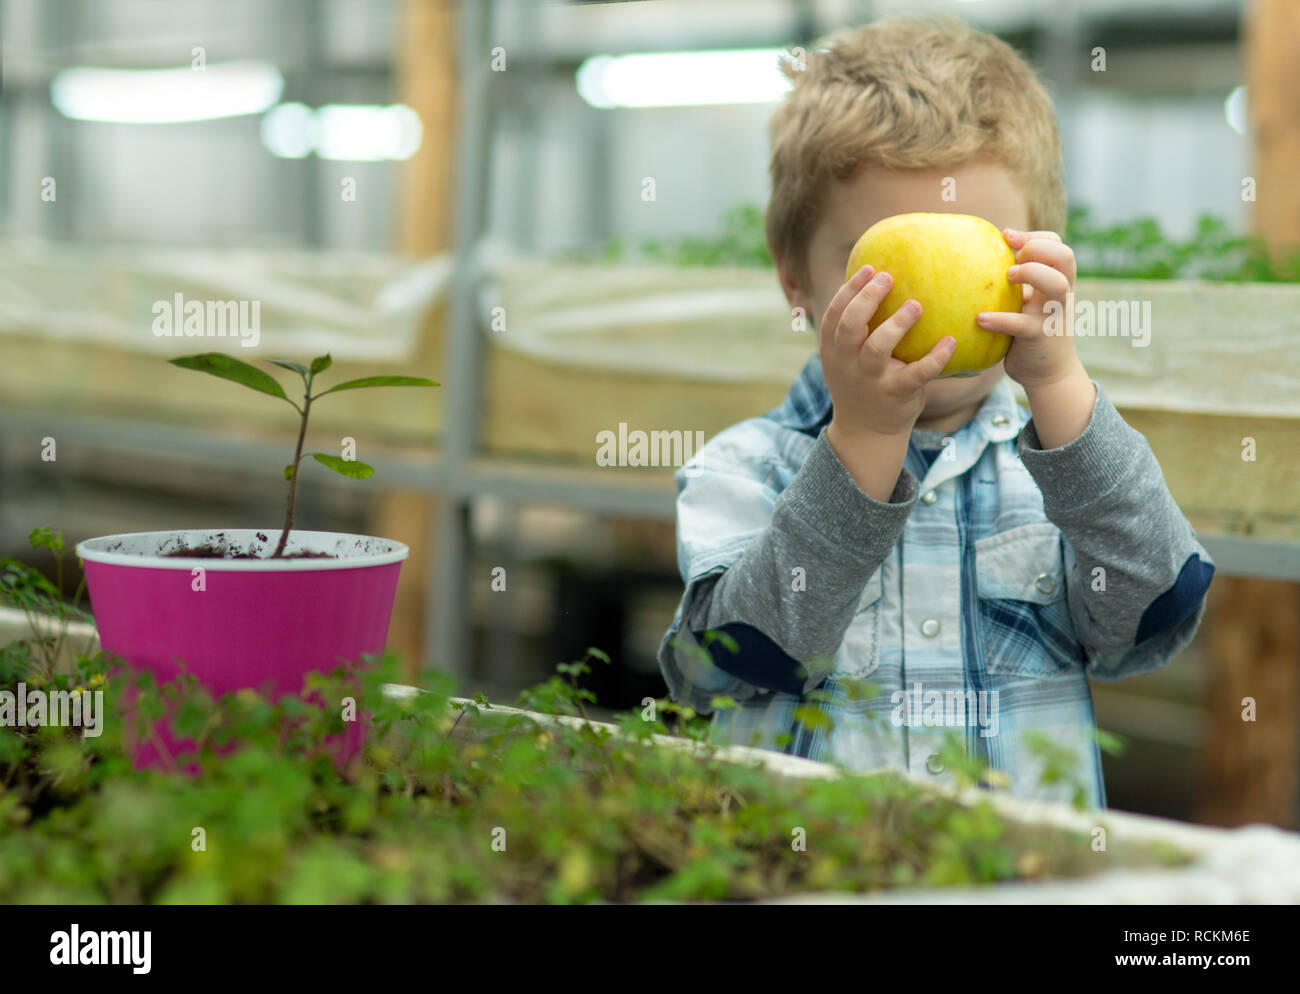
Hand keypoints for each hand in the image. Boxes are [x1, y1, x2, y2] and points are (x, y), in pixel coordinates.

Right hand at [821, 264, 956, 439]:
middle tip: (888, 277)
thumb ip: (855, 330)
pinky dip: (935, 358)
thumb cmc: (862, 384)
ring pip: (877, 348)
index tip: (868, 268)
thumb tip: (878, 283)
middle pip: (850, 325)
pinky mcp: (896, 394)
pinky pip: (917, 374)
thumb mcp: (847, 360)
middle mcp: (847, 364)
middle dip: (867, 298)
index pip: (834, 315)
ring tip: (916, 306)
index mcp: (833, 352)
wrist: (866, 432)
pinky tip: (950, 341)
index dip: (849, 290)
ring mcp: (870, 380)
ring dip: (896, 324)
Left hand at [976, 228, 1083, 388]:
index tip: (1007, 237)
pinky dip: (999, 320)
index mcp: (1058, 283)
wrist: (1050, 374)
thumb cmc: (1032, 332)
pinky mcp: (1039, 337)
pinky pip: (1022, 324)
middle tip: (1011, 259)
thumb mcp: (1030, 304)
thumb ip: (1020, 285)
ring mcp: (1053, 315)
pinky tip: (980, 319)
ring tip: (1006, 276)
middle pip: (1064, 257)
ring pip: (1056, 284)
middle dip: (1037, 248)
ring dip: (1031, 273)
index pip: (1059, 247)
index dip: (1036, 237)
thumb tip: (982, 261)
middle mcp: (1061, 295)